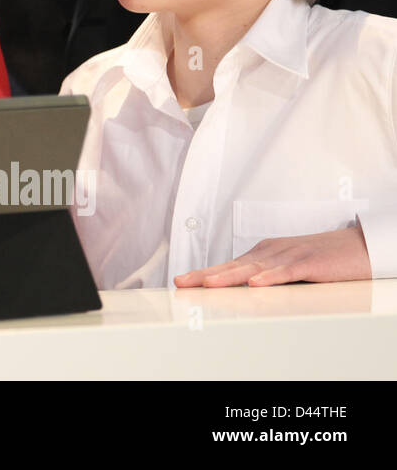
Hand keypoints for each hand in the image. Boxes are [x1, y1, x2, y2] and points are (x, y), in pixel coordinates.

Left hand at [174, 226, 371, 287]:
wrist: (356, 246)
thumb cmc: (321, 258)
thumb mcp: (286, 267)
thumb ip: (264, 277)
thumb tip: (241, 292)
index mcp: (262, 254)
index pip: (227, 266)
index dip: (204, 273)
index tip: (181, 281)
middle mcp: (270, 252)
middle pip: (233, 265)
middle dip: (205, 275)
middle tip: (182, 282)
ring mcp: (288, 255)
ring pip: (254, 268)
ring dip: (230, 276)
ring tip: (208, 284)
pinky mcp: (309, 262)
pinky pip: (286, 271)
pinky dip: (270, 277)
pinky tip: (255, 283)